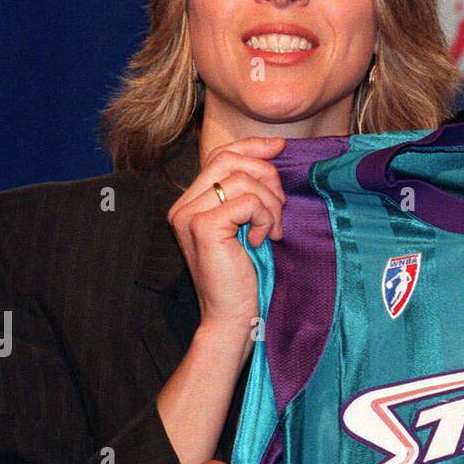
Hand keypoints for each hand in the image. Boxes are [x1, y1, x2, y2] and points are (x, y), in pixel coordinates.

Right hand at [167, 136, 286, 335]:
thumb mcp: (249, 222)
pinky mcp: (203, 226)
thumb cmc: (245, 274)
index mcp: (191, 202)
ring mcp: (189, 215)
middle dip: (267, 178)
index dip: (252, 146)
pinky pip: (248, 201)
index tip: (281, 147)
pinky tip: (261, 240)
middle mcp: (183, 205)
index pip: (221, 155)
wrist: (233, 317)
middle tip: (279, 210)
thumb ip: (252, 189)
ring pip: (243, 179)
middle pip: (231, 160)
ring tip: (271, 231)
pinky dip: (265, 218)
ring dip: (270, 204)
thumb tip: (275, 146)